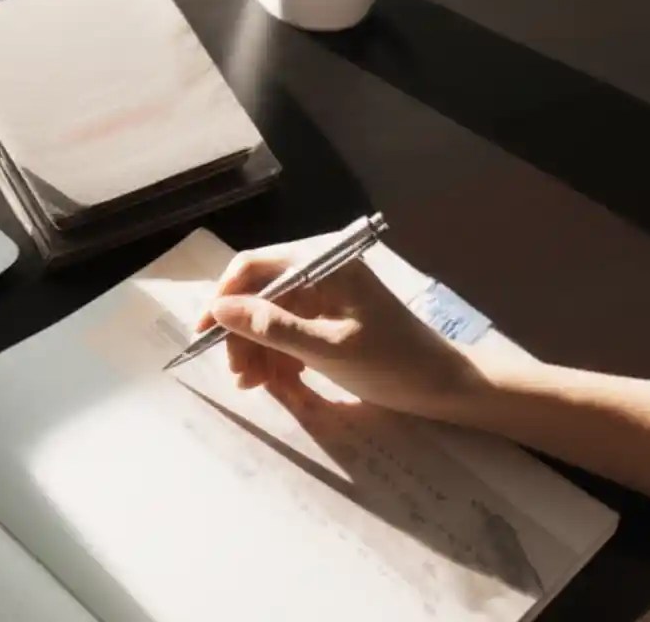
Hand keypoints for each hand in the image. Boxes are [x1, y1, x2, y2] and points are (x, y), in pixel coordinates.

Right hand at [197, 236, 483, 417]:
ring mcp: (325, 294)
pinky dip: (278, 356)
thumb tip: (219, 310)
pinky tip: (280, 383)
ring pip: (270, 317)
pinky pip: (289, 331)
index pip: (253, 267)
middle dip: (242, 334)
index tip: (203, 335)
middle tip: (239, 376)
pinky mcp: (330, 318)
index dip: (222, 298)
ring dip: (258, 350)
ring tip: (257, 386)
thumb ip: (272, 327)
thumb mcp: (328, 348)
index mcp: (322, 262)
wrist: (446, 387)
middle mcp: (320, 270)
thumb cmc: (393, 363)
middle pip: (258, 294)